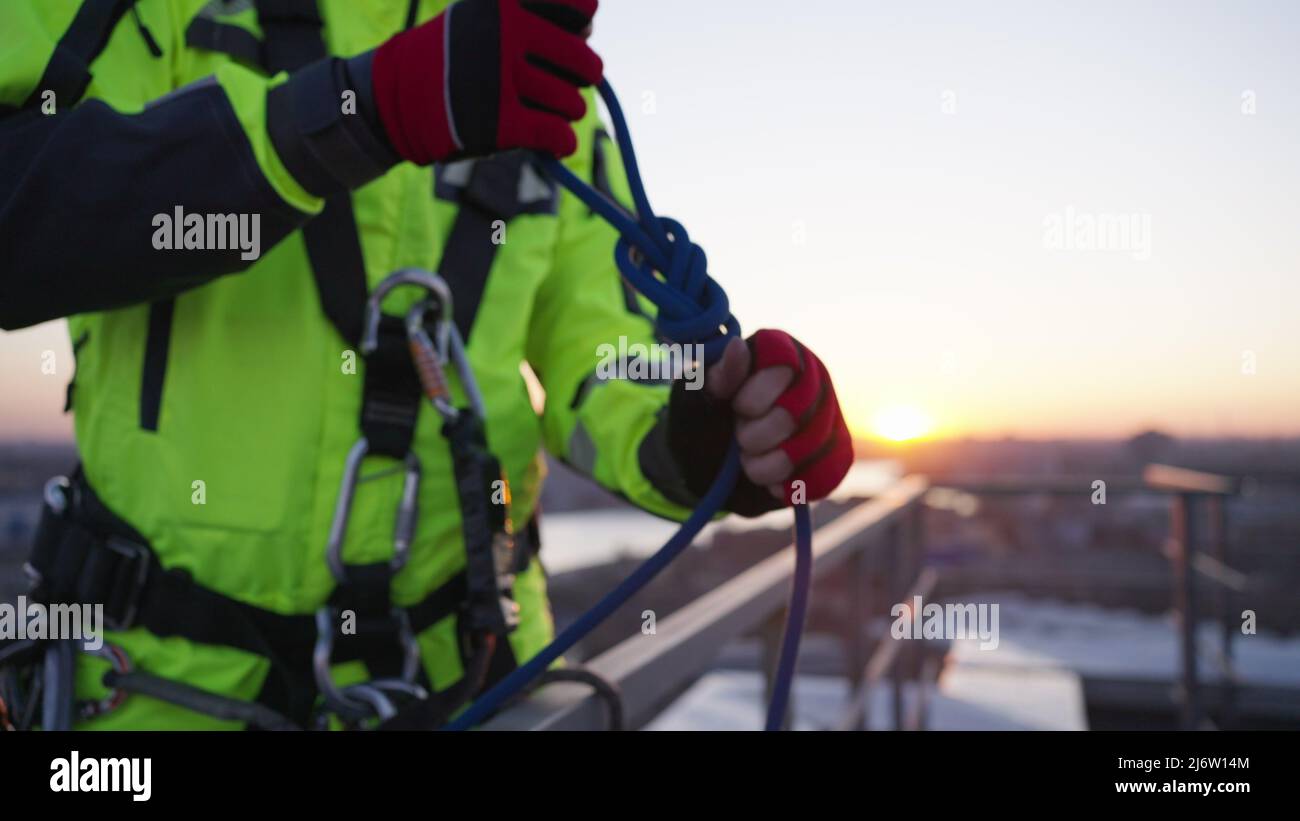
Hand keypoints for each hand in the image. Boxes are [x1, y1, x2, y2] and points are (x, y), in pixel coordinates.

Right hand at [371, 0, 602, 164]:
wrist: (393, 96)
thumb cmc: (451, 56)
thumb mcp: (480, 15)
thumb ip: (531, 16)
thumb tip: (589, 30)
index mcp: (505, 3)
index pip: (580, 7)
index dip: (582, 23)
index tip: (574, 34)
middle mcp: (505, 34)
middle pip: (583, 62)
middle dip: (583, 76)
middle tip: (570, 83)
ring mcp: (501, 79)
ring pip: (572, 103)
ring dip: (567, 112)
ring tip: (551, 112)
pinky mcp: (499, 124)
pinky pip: (557, 135)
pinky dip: (561, 142)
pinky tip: (554, 142)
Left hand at [705, 331, 853, 503]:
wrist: (717, 470)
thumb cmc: (706, 424)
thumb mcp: (699, 401)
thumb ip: (717, 376)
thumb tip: (737, 346)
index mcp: (781, 351)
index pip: (781, 367)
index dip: (754, 397)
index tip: (736, 408)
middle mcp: (813, 375)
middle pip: (792, 415)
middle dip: (754, 436)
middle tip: (740, 437)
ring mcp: (831, 413)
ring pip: (806, 449)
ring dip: (765, 465)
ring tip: (750, 458)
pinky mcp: (838, 450)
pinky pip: (822, 475)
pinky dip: (786, 485)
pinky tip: (771, 480)